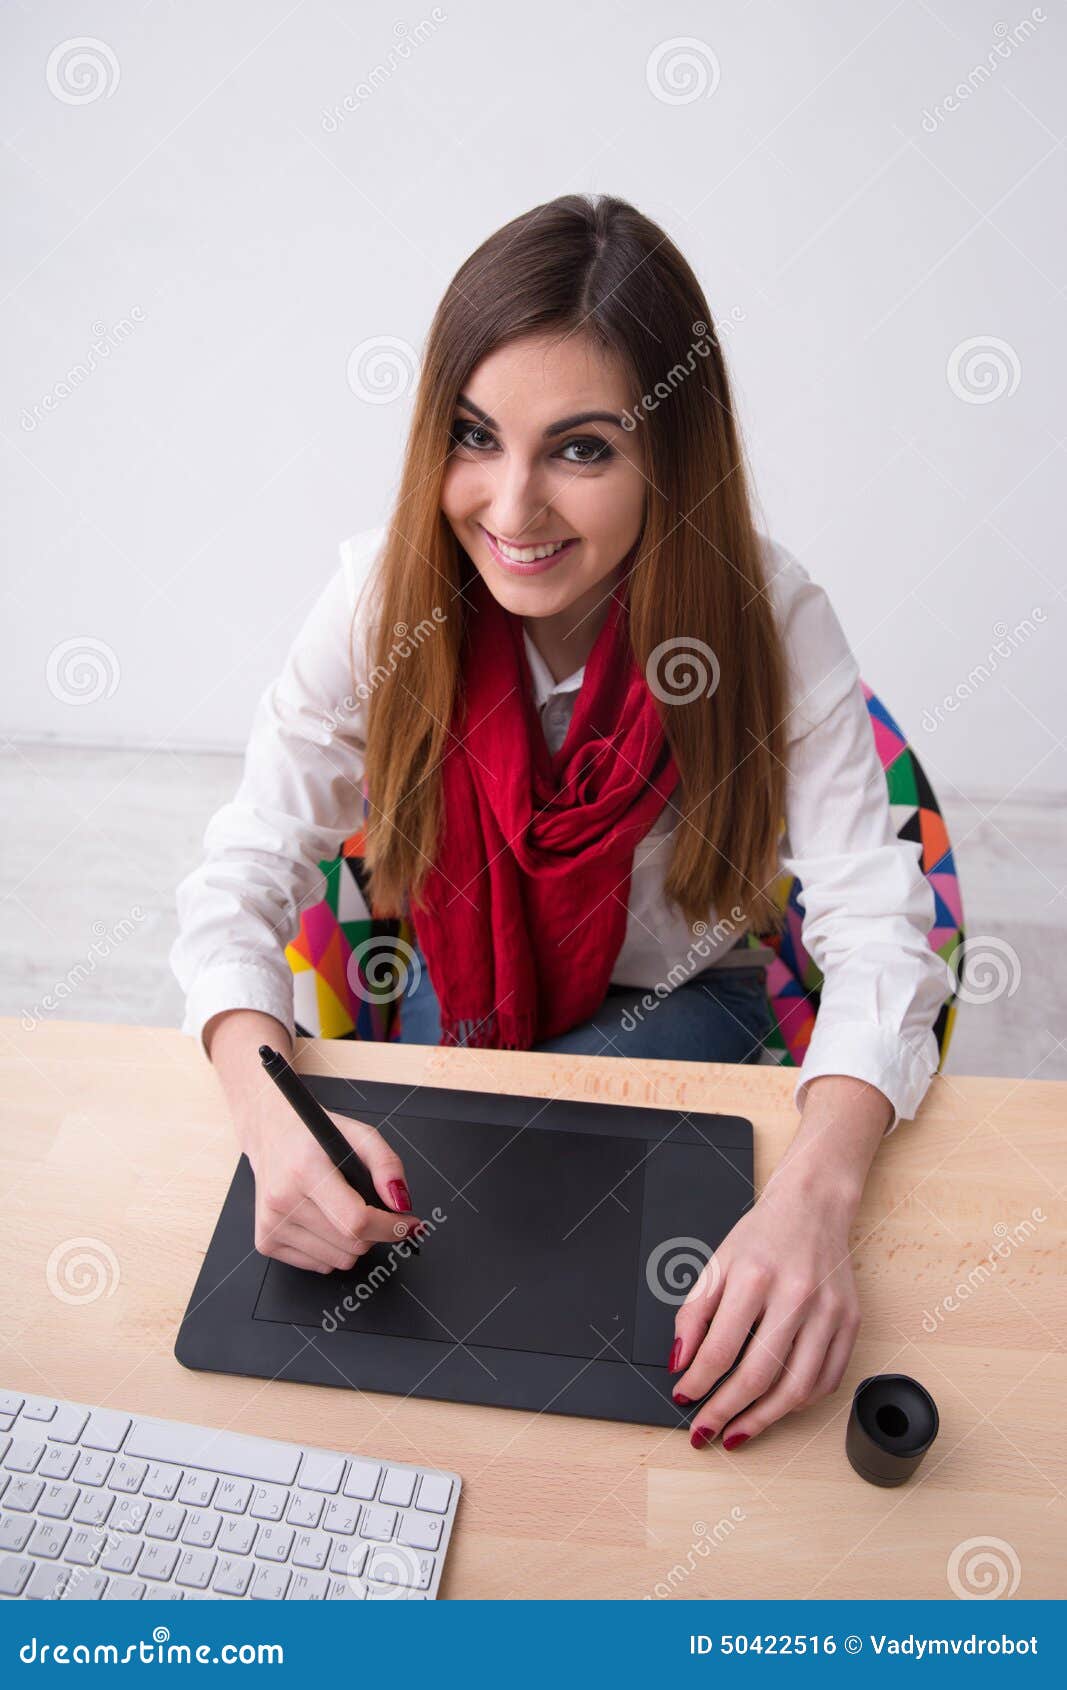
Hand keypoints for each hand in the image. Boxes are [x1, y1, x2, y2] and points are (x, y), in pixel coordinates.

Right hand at [239, 1091, 423, 1273]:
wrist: (271, 1135)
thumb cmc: (314, 1137)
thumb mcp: (359, 1134)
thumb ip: (387, 1165)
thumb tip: (401, 1204)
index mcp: (305, 1170)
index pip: (356, 1221)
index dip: (391, 1227)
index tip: (408, 1223)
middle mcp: (283, 1200)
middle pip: (352, 1245)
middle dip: (375, 1231)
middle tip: (370, 1206)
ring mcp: (271, 1225)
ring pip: (339, 1261)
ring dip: (352, 1241)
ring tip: (340, 1208)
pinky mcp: (266, 1242)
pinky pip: (320, 1266)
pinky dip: (331, 1249)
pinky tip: (322, 1220)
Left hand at [670, 1173, 859, 1447]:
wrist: (814, 1206)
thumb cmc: (762, 1235)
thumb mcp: (716, 1264)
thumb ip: (693, 1314)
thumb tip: (679, 1363)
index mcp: (755, 1278)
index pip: (720, 1349)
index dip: (698, 1382)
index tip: (683, 1397)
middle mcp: (796, 1296)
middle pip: (758, 1376)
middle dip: (725, 1412)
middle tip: (704, 1431)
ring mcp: (829, 1312)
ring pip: (796, 1389)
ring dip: (763, 1420)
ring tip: (738, 1431)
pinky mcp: (851, 1322)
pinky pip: (827, 1380)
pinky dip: (799, 1403)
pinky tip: (776, 1407)